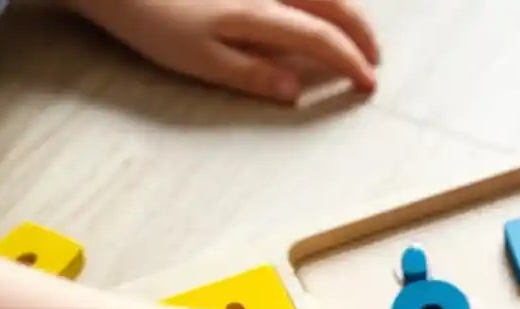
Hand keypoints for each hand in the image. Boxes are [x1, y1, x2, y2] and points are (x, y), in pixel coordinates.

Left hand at [62, 0, 379, 102]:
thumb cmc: (147, 16)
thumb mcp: (196, 58)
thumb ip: (250, 74)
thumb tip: (296, 91)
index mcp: (260, 14)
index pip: (322, 39)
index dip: (349, 62)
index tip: (367, 84)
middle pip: (332, 4)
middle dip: (359, 32)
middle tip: (372, 58)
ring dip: (342, 8)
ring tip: (351, 29)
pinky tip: (310, 6)